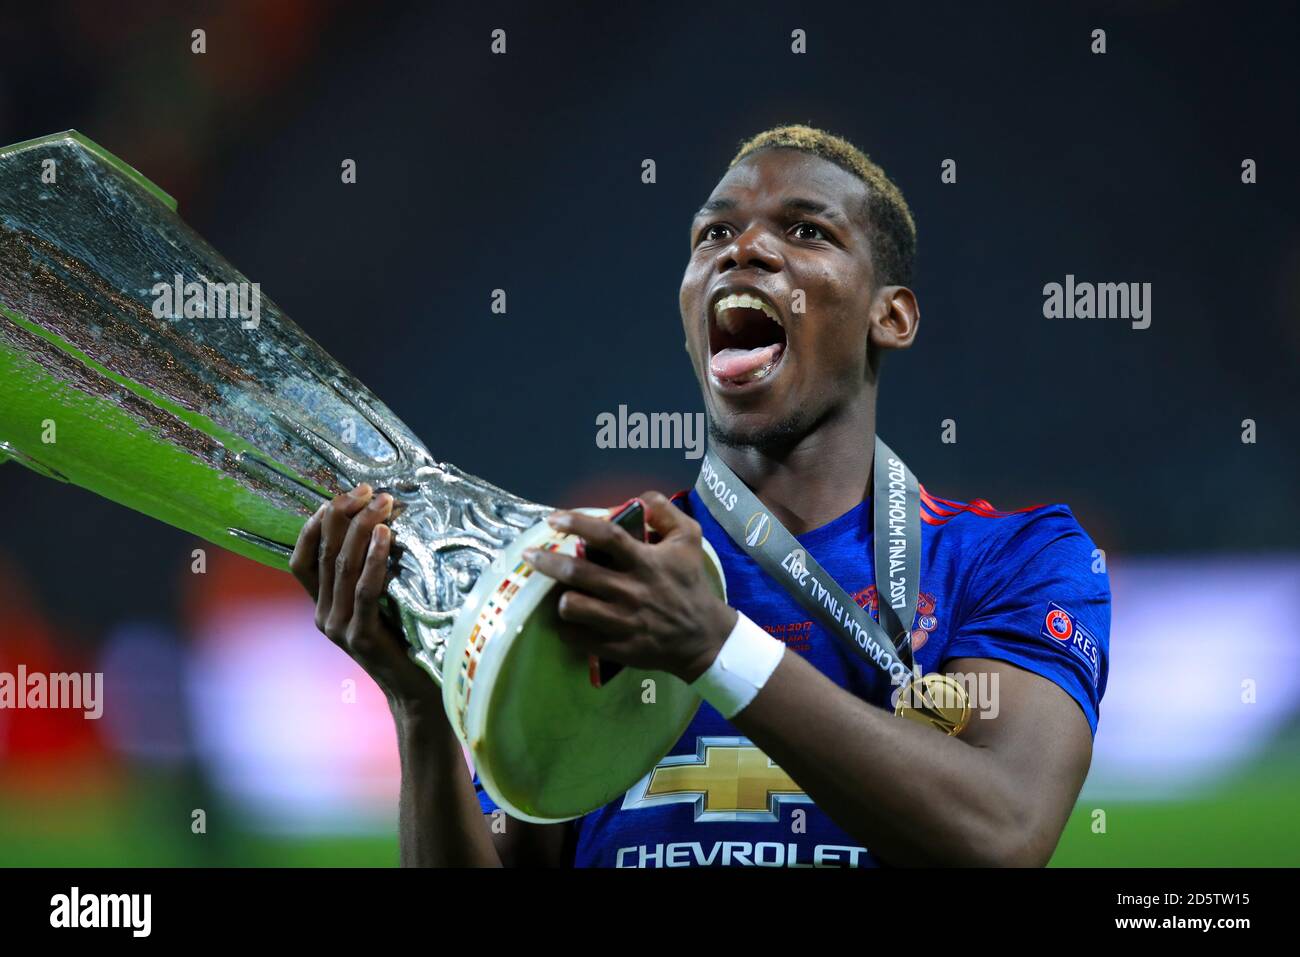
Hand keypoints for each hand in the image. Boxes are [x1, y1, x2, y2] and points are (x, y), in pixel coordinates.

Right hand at [290, 483, 441, 715]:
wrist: (416, 691)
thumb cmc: (405, 639)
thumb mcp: (381, 603)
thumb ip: (371, 574)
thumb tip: (384, 521)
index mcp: (322, 605)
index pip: (302, 558)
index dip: (316, 524)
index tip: (343, 495)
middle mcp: (323, 615)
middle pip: (325, 554)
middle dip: (344, 515)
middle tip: (369, 489)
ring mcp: (340, 628)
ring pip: (342, 567)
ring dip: (362, 529)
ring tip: (383, 502)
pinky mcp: (362, 638)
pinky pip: (365, 591)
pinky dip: (373, 559)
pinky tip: (385, 536)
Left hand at [523, 491, 736, 683]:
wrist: (703, 637)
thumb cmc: (691, 584)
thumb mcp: (690, 539)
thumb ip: (665, 511)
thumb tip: (638, 498)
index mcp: (646, 562)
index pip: (608, 536)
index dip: (577, 524)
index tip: (553, 519)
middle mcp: (632, 591)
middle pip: (579, 573)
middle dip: (548, 561)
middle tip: (529, 555)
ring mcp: (623, 623)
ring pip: (573, 607)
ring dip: (560, 598)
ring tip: (559, 593)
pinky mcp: (618, 648)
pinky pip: (578, 638)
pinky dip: (567, 628)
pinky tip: (569, 620)